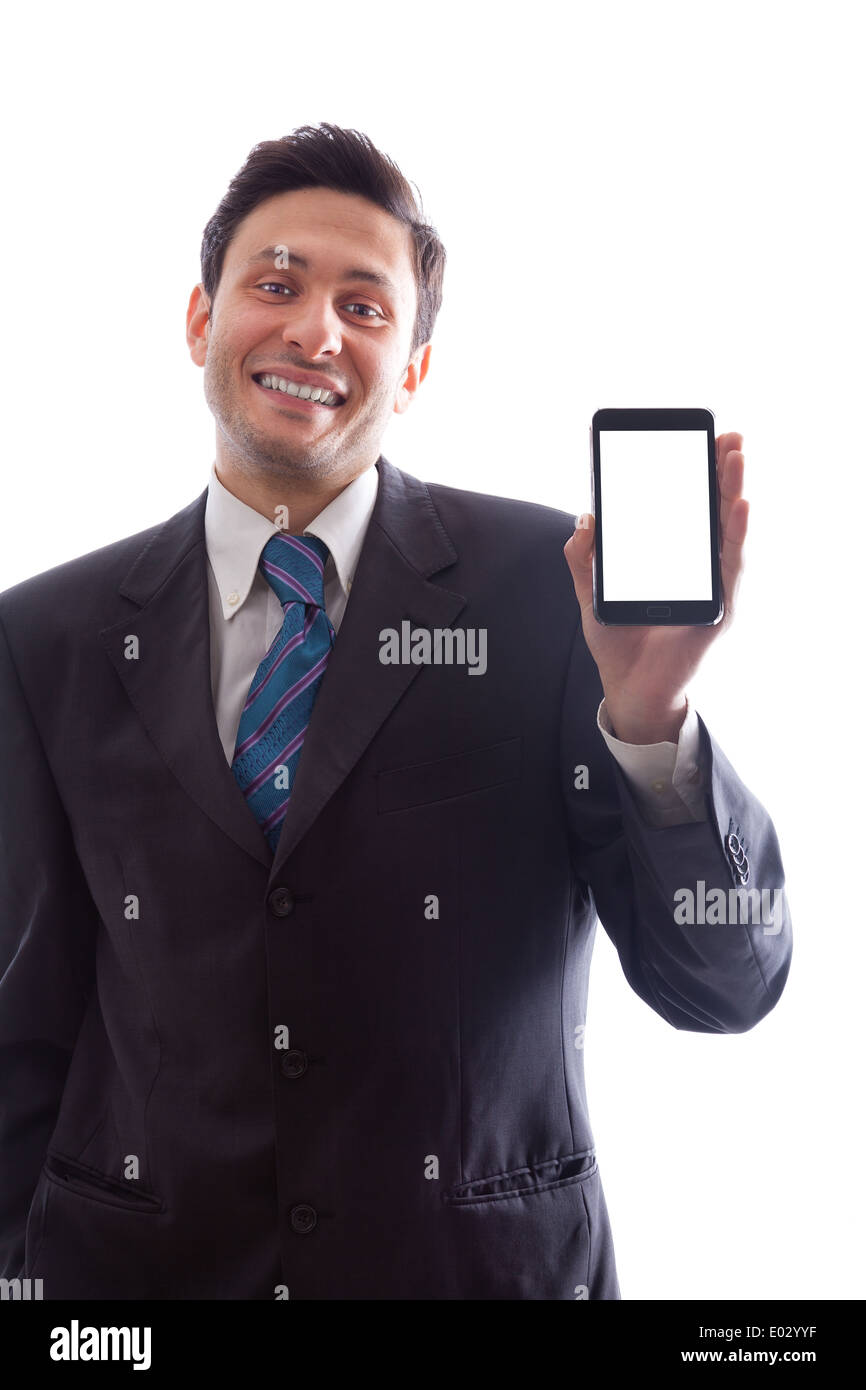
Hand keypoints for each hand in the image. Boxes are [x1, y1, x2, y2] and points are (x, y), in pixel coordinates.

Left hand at [563, 432, 747, 742]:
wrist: (627, 690)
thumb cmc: (618, 643)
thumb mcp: (590, 593)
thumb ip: (583, 558)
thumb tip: (586, 519)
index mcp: (670, 560)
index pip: (687, 508)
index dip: (696, 474)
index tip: (701, 439)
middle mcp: (696, 569)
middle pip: (713, 511)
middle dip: (721, 471)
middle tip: (727, 436)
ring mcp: (710, 587)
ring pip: (727, 531)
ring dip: (733, 491)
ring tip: (735, 458)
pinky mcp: (717, 609)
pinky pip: (730, 567)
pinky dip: (737, 535)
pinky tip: (739, 506)